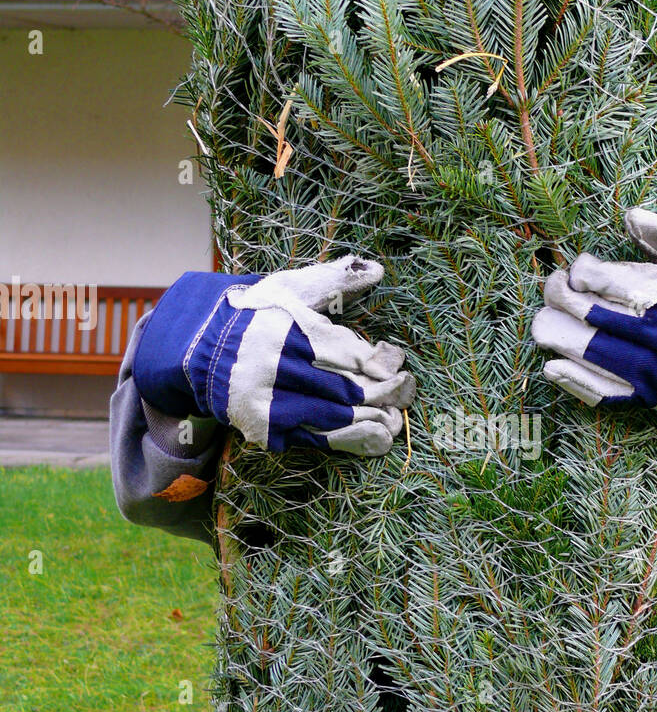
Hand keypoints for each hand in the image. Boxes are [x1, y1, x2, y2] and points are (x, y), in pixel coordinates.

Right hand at [133, 256, 415, 455]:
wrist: (196, 347)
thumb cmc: (254, 313)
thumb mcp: (289, 288)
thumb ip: (334, 280)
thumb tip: (377, 270)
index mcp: (288, 331)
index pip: (347, 353)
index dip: (378, 364)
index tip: (398, 367)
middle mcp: (277, 367)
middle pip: (344, 388)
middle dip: (381, 395)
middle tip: (404, 395)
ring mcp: (268, 401)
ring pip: (332, 418)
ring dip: (368, 423)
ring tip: (392, 423)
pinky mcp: (262, 426)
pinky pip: (312, 438)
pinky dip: (343, 441)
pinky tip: (369, 441)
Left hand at [531, 208, 656, 419]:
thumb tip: (629, 216)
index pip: (608, 283)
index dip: (581, 274)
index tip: (576, 269)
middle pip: (592, 318)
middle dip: (560, 301)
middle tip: (551, 289)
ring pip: (592, 355)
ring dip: (557, 338)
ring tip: (542, 324)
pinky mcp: (653, 398)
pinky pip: (605, 393)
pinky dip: (573, 380)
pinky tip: (553, 365)